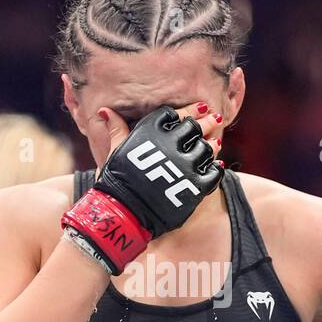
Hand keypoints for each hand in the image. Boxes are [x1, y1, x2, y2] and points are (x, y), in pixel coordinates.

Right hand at [62, 105, 221, 273]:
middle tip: (214, 118)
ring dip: (211, 144)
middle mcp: (170, 145)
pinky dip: (216, 168)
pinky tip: (216, 166)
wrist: (122, 214)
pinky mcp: (196, 186)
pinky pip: (213, 172)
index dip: (187, 110)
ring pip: (206, 148)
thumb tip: (105, 110)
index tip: (198, 107)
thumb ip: (116, 129)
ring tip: (215, 142)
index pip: (174, 115)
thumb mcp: (115, 151)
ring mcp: (185, 165)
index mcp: (151, 132)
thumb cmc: (116, 181)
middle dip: (205, 122)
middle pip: (194, 128)